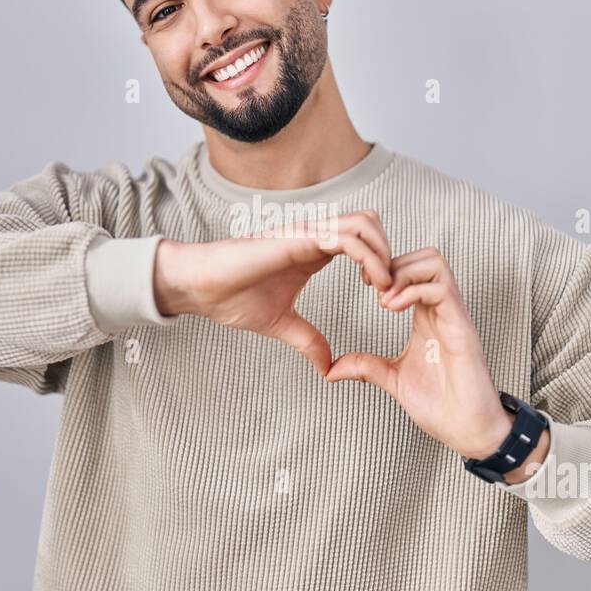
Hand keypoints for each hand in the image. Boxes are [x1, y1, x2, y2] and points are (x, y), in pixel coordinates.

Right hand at [153, 211, 393, 376]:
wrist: (201, 288)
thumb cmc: (232, 298)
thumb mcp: (281, 324)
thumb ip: (308, 340)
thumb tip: (328, 367)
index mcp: (315, 252)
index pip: (364, 241)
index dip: (382, 265)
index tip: (384, 299)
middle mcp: (315, 237)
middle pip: (372, 224)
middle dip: (390, 255)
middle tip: (389, 292)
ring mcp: (308, 234)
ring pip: (366, 223)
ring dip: (383, 254)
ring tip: (383, 289)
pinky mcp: (300, 239)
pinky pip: (349, 238)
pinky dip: (369, 258)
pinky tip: (371, 285)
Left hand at [324, 246, 511, 460]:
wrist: (468, 430)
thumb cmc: (441, 405)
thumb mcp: (393, 379)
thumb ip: (366, 367)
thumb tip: (332, 368)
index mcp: (426, 317)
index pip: (413, 269)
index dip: (386, 268)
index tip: (365, 285)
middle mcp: (442, 310)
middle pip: (425, 255)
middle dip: (393, 262)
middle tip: (372, 287)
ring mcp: (453, 316)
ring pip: (435, 262)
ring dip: (404, 273)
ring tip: (384, 301)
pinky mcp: (462, 328)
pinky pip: (441, 288)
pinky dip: (412, 291)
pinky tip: (393, 310)